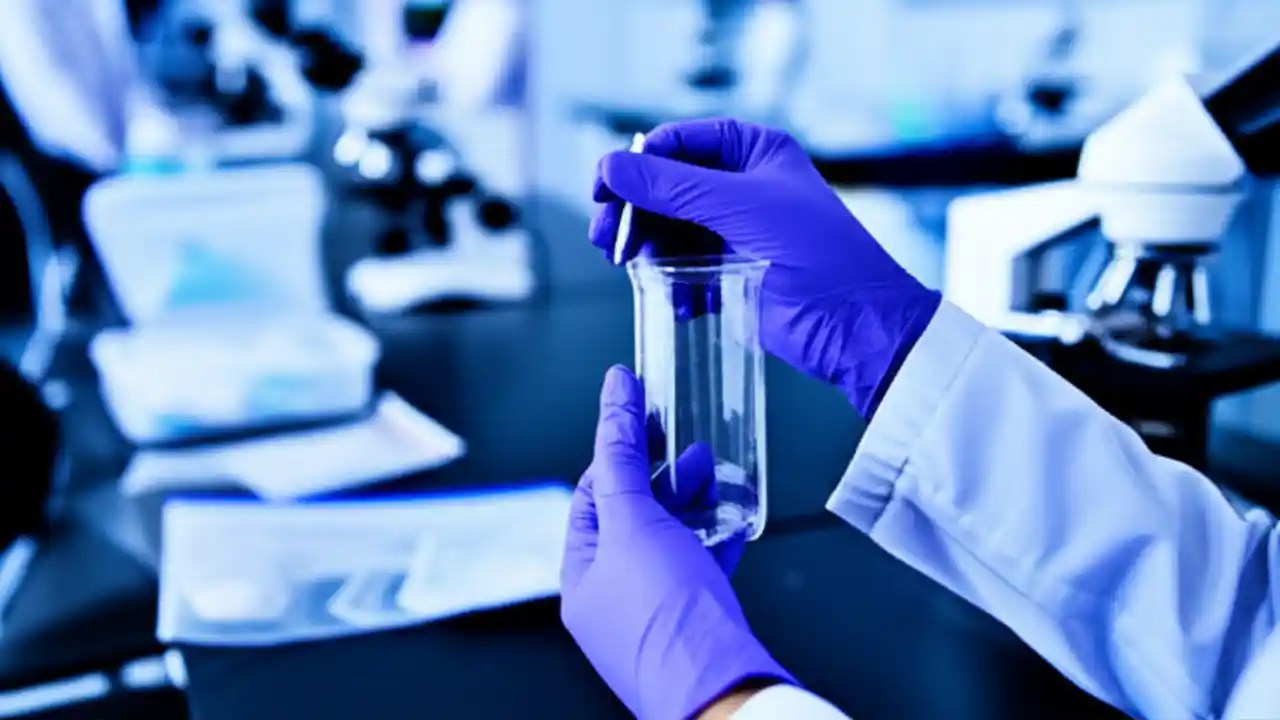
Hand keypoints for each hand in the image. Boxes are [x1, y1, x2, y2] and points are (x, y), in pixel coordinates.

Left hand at [560, 366, 791, 718]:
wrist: (723, 689)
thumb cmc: (668, 620)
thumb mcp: (635, 520)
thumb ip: (623, 455)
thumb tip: (613, 396)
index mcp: (583, 575)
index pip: (592, 494)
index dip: (618, 448)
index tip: (639, 408)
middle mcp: (613, 597)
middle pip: (633, 516)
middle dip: (663, 475)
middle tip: (687, 443)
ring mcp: (656, 614)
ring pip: (671, 542)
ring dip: (692, 502)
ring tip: (714, 475)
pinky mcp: (697, 624)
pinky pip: (701, 571)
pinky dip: (714, 539)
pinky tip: (732, 521)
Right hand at [590, 118, 940, 416]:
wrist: (854, 328)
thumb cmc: (819, 257)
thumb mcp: (740, 207)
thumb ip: (671, 186)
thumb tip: (612, 167)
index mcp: (753, 151)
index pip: (677, 143)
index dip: (637, 164)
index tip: (605, 191)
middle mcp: (742, 185)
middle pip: (664, 188)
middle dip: (635, 215)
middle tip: (608, 240)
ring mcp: (734, 229)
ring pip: (668, 230)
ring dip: (649, 252)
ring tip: (637, 272)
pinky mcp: (730, 271)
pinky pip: (682, 267)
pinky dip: (672, 283)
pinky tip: (680, 301)